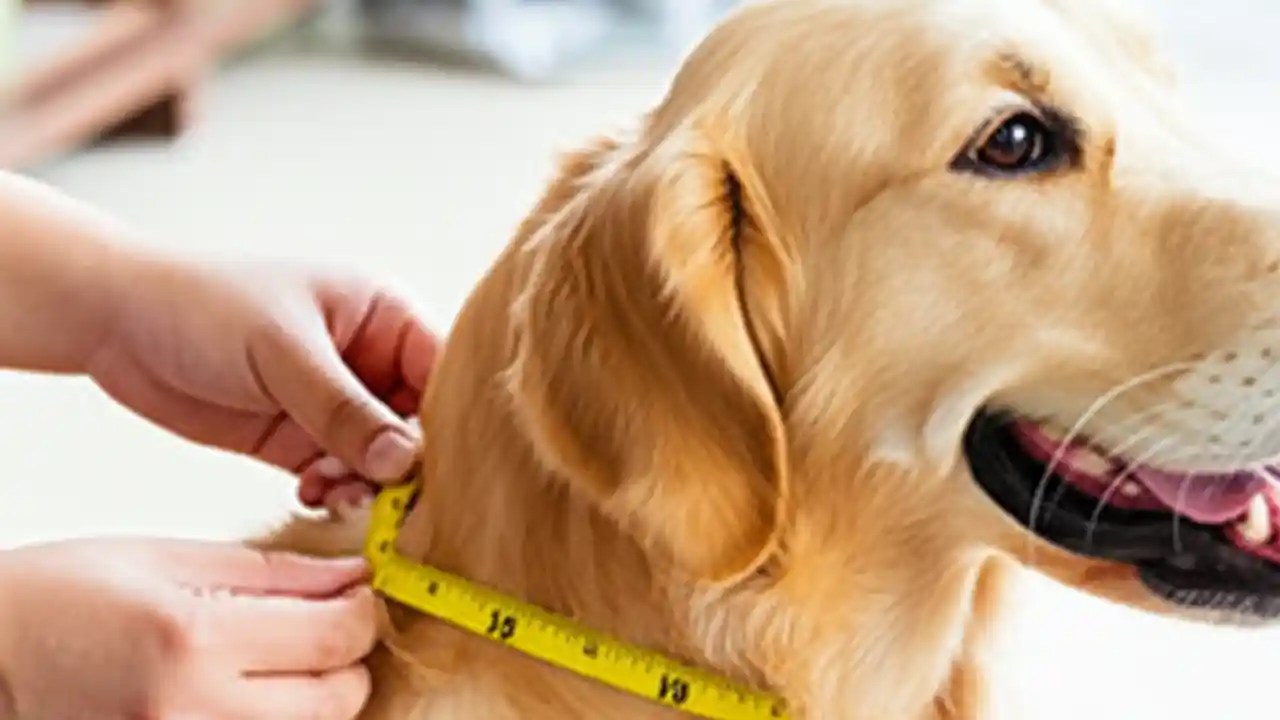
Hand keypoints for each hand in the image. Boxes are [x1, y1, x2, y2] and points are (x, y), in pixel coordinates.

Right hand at [0, 539, 377, 719]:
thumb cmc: (58, 601)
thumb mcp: (164, 558)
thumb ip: (271, 571)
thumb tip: (349, 575)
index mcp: (194, 639)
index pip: (336, 635)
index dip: (363, 607)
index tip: (356, 589)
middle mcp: (194, 713)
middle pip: (339, 698)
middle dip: (347, 656)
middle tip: (323, 624)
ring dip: (316, 696)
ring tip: (277, 658)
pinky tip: (248, 692)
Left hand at [87, 256, 438, 507]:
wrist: (115, 322)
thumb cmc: (203, 305)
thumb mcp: (284, 352)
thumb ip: (346, 411)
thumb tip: (405, 461)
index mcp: (381, 315)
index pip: (441, 373)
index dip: (447, 420)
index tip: (439, 468)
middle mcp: (366, 359)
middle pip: (417, 423)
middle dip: (403, 462)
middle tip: (383, 493)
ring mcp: (332, 402)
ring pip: (378, 458)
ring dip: (364, 483)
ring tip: (330, 487)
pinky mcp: (297, 437)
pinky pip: (337, 475)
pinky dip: (331, 490)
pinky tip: (308, 490)